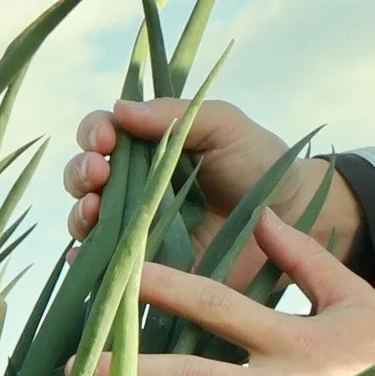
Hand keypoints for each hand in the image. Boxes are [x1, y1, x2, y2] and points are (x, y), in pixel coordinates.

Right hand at [62, 95, 362, 284]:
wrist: (294, 215)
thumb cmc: (259, 161)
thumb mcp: (223, 125)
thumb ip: (176, 114)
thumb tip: (120, 108)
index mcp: (148, 145)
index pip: (103, 132)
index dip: (95, 133)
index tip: (106, 138)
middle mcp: (135, 185)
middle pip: (85, 176)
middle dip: (81, 172)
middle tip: (98, 174)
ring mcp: (139, 226)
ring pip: (88, 220)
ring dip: (80, 213)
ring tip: (94, 213)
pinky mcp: (149, 266)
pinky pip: (108, 266)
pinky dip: (86, 262)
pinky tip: (84, 258)